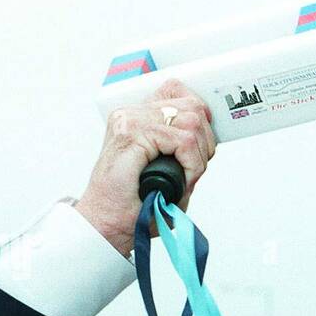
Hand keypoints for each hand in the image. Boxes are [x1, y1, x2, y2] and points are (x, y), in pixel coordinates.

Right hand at [74, 78, 217, 256]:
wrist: (107, 223)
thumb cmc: (133, 204)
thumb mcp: (166, 172)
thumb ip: (182, 150)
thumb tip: (208, 139)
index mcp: (137, 118)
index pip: (177, 92)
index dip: (198, 118)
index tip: (198, 147)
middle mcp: (132, 114)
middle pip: (191, 106)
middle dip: (204, 140)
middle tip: (193, 168)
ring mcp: (130, 120)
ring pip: (191, 122)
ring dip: (198, 156)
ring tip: (186, 176)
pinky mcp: (132, 133)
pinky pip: (183, 140)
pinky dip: (192, 164)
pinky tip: (182, 178)